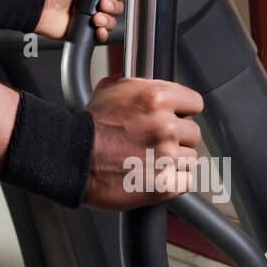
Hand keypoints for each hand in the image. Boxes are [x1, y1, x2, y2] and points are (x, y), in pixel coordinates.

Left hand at [37, 0, 127, 41]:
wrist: (42, 5)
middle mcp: (94, 0)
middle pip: (117, 6)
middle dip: (114, 6)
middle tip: (102, 3)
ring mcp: (90, 15)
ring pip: (112, 20)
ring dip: (108, 19)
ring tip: (96, 17)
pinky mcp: (86, 29)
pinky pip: (103, 35)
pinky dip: (103, 33)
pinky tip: (97, 28)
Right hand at [83, 75, 203, 211]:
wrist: (71, 157)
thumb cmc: (88, 127)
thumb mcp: (109, 90)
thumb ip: (137, 85)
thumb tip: (147, 83)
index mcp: (157, 98)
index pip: (195, 103)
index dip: (183, 110)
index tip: (177, 117)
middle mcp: (165, 126)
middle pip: (193, 133)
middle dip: (178, 137)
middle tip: (156, 141)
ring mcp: (166, 157)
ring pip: (189, 158)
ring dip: (175, 159)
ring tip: (152, 159)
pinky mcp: (163, 184)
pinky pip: (184, 181)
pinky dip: (173, 181)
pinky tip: (155, 174)